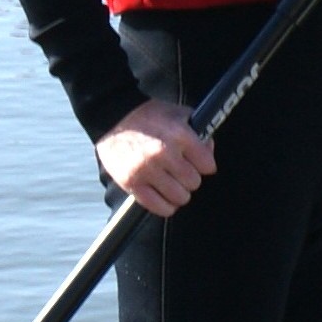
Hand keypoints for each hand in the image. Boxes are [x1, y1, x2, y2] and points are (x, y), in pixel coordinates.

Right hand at [96, 101, 215, 216]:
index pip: (207, 165)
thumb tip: (209, 151)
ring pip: (179, 197)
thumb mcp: (177, 114)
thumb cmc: (147, 116)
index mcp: (179, 135)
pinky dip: (166, 206)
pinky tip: (164, 196)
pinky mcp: (131, 183)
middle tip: (181, 172)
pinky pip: (159, 207)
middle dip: (190, 178)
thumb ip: (198, 133)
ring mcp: (146, 170)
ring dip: (179, 193)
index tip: (200, 165)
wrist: (113, 117)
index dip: (205, 165)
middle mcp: (163, 153)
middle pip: (194, 182)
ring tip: (172, 183)